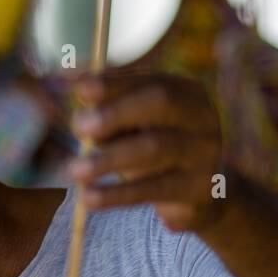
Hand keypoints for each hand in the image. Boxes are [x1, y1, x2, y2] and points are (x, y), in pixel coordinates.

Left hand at [66, 71, 226, 232]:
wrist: (201, 195)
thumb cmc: (156, 148)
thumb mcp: (135, 125)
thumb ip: (108, 106)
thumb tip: (71, 84)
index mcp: (186, 91)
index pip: (149, 79)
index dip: (114, 83)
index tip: (81, 90)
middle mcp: (202, 116)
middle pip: (160, 103)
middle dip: (116, 112)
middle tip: (79, 126)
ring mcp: (206, 152)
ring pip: (155, 148)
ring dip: (109, 158)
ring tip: (75, 171)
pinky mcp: (200, 189)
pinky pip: (155, 189)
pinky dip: (118, 194)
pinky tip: (89, 198)